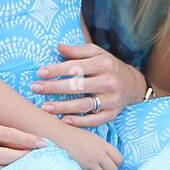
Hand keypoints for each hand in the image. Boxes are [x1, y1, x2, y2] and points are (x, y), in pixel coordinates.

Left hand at [31, 42, 145, 126]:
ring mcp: (111, 100)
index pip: (77, 67)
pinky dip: (79, 122)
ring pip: (84, 105)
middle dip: (54, 88)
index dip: (57, 70)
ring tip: (45, 107)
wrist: (133, 85)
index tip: (41, 72)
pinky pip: (94, 120)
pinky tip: (63, 120)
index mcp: (104, 64)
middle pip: (77, 86)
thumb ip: (78, 50)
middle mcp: (108, 82)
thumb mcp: (97, 53)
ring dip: (63, 107)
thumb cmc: (109, 66)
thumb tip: (58, 47)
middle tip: (35, 88)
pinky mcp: (112, 114)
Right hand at [53, 125, 122, 169]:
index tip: (112, 163)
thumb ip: (105, 149)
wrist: (61, 137)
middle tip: (104, 169)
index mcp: (104, 145)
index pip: (119, 159)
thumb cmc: (78, 136)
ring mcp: (90, 163)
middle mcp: (99, 154)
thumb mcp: (95, 139)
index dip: (117, 163)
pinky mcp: (81, 169)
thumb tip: (113, 161)